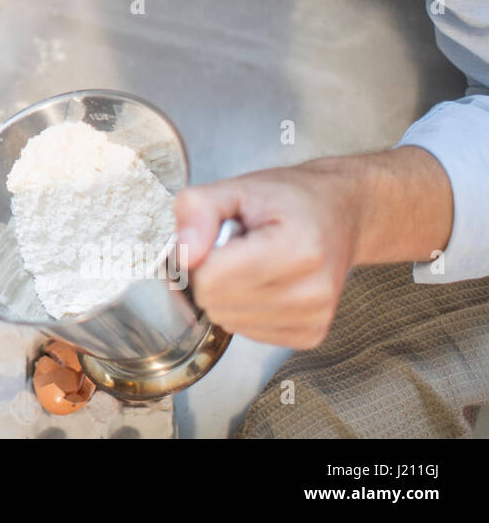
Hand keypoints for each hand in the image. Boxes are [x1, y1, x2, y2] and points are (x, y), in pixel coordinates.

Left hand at [173, 162, 361, 348]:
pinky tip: (264, 283)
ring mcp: (315, 317)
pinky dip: (244, 309)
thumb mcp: (235, 188)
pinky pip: (247, 333)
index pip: (211, 278)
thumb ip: (198, 210)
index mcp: (296, 248)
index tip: (220, 237)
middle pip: (216, 303)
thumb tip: (183, 254)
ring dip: (228, 293)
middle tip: (237, 249)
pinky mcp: (312, 334)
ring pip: (228, 321)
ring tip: (253, 263)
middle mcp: (312, 290)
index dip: (200, 257)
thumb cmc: (287, 200)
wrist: (338, 214)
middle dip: (212, 275)